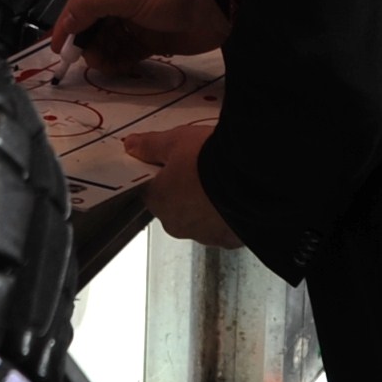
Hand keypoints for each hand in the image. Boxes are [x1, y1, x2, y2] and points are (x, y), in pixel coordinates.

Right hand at [65, 0, 227, 61]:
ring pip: (107, 41)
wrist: (216, 9)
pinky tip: (116, 68)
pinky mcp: (148, 41)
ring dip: (101, 54)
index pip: (81, 0)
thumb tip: (65, 22)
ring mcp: (135, 21)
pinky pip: (124, 54)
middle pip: (92, 24)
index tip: (58, 48)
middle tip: (87, 59)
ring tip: (104, 65)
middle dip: (86, 42)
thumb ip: (92, 5)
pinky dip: (117, 62)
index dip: (67, 23)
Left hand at [124, 119, 239, 247]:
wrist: (252, 178)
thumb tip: (129, 145)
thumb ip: (150, 145)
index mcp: (158, 201)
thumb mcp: (176, 141)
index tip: (177, 160)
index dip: (163, 173)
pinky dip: (228, 215)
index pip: (151, 188)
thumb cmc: (207, 158)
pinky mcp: (230, 241)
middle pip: (175, 206)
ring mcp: (205, 236)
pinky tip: (240, 197)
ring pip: (201, 219)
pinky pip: (224, 226)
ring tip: (226, 181)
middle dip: (186, 190)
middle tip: (204, 167)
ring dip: (208, 205)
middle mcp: (176, 225)